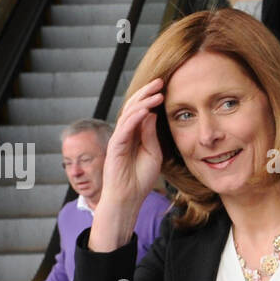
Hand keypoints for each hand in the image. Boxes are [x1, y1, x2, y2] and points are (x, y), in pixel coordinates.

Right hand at [89, 78, 164, 251]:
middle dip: (146, 93)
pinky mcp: (115, 147)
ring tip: (157, 93)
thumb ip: (151, 135)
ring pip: (128, 114)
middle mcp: (125, 133)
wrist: (129, 198)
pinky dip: (135, 118)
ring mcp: (119, 139)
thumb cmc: (140, 179)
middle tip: (160, 82)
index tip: (164, 88)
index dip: (151, 98)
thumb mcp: (153, 154)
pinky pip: (124, 128)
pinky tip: (146, 110)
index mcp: (135, 134)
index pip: (142, 111)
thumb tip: (151, 113)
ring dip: (142, 102)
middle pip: (134, 107)